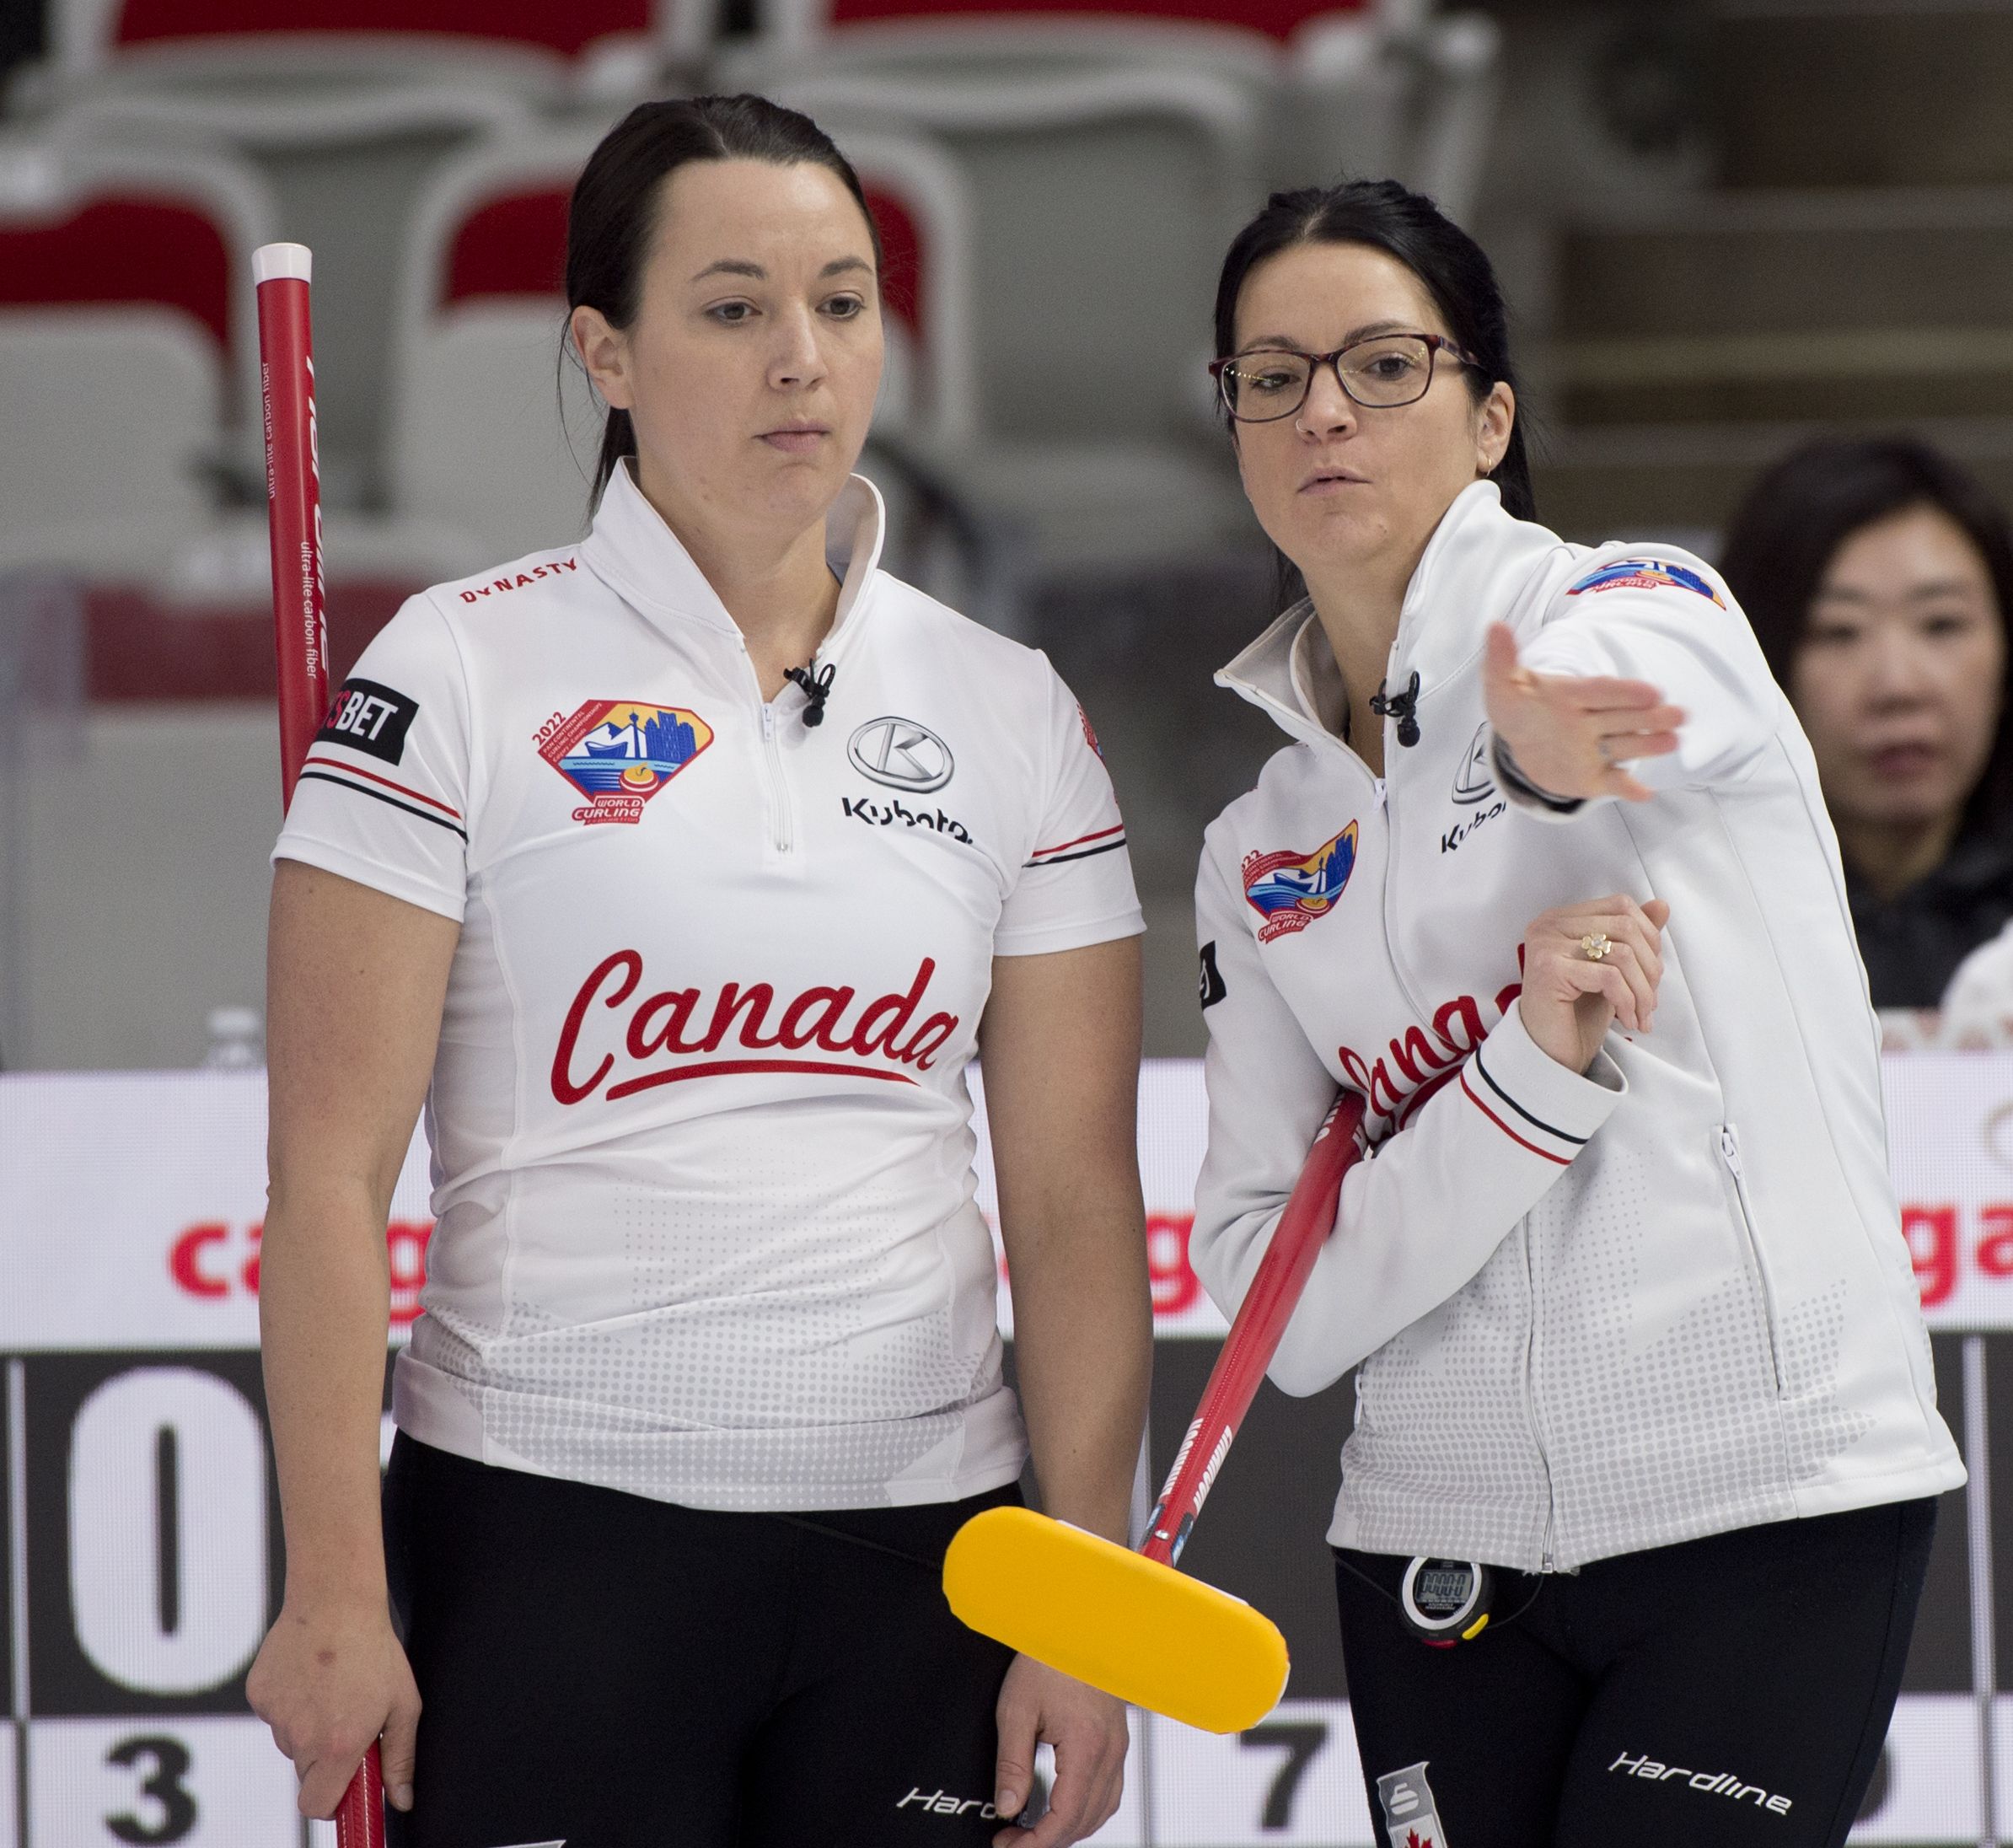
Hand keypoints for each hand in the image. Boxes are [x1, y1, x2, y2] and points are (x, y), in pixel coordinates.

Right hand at [246, 1599, 420, 1816]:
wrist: (336, 1599)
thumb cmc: (375, 1650)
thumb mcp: (403, 1704)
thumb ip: (400, 1758)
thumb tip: (401, 1800)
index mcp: (339, 1746)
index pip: (317, 1807)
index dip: (332, 1801)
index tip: (345, 1785)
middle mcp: (301, 1737)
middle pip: (306, 1774)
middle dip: (326, 1757)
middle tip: (348, 1716)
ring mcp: (275, 1716)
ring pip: (291, 1742)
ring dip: (308, 1726)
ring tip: (332, 1685)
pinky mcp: (258, 1695)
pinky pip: (274, 1714)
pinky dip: (290, 1702)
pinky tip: (310, 1673)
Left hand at [993, 1654, 1127, 1846]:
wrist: (1076, 1623)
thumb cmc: (1048, 1656)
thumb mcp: (1017, 1709)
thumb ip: (1012, 1764)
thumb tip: (1007, 1806)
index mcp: (1087, 1745)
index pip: (1066, 1817)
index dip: (1037, 1842)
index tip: (1010, 1845)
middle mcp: (1110, 1750)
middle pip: (1085, 1820)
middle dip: (1049, 1840)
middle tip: (1014, 1841)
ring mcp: (1119, 1745)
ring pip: (1102, 1810)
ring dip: (1071, 1829)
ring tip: (1036, 1831)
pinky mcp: (1118, 1739)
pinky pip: (1111, 1791)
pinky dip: (1088, 1810)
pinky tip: (1065, 1808)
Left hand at [1483, 623, 1685, 802]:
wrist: (1519, 738)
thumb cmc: (1517, 706)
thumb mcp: (1502, 684)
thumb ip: (1502, 659)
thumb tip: (1495, 626)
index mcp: (1572, 694)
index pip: (1601, 692)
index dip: (1624, 693)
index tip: (1652, 692)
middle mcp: (1589, 721)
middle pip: (1622, 718)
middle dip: (1650, 717)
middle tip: (1679, 715)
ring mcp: (1593, 749)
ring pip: (1623, 746)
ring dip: (1647, 746)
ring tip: (1672, 742)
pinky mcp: (1592, 776)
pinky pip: (1611, 782)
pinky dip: (1626, 788)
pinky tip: (1644, 795)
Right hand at [1517, 894, 1670, 1072]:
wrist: (1548, 1054)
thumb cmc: (1576, 1013)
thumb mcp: (1611, 971)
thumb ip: (1632, 937)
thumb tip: (1661, 905)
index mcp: (1562, 919)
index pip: (1620, 906)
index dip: (1649, 937)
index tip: (1652, 975)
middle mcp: (1549, 925)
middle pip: (1625, 926)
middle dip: (1650, 968)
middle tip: (1651, 1002)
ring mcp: (1546, 945)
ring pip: (1622, 953)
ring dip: (1642, 990)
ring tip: (1641, 1015)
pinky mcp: (1549, 970)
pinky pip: (1609, 977)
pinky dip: (1627, 1000)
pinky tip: (1625, 1020)